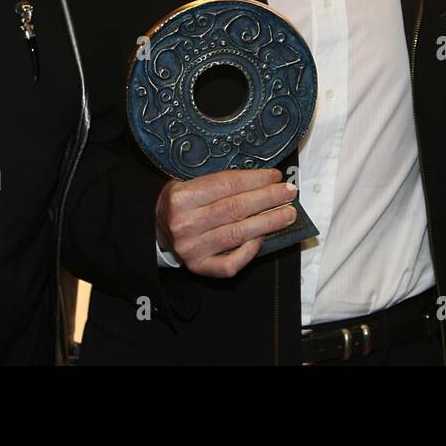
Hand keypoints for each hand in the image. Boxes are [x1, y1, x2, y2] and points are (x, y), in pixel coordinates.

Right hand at [156, 169, 297, 277]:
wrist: (156, 230)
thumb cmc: (181, 203)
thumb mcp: (188, 182)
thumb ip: (219, 182)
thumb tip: (263, 180)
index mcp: (181, 197)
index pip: (227, 185)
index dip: (256, 180)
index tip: (276, 177)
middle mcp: (185, 224)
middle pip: (236, 208)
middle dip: (268, 199)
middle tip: (289, 193)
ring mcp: (192, 249)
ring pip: (238, 234)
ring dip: (268, 222)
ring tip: (288, 213)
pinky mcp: (198, 267)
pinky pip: (231, 263)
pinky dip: (250, 250)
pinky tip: (263, 237)